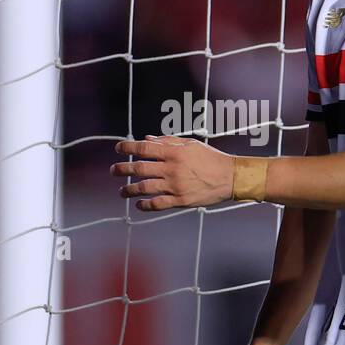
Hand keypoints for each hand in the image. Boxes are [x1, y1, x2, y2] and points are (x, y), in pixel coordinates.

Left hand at [110, 134, 235, 210]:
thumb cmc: (210, 158)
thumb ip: (167, 141)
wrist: (229, 177)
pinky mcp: (180, 200)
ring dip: (129, 189)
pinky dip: (145, 205)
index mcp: (174, 152)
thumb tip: (147, 139)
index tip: (118, 149)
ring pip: (144, 187)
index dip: (127, 147)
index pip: (144, 148)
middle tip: (114, 170)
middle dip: (123, 169)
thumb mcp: (190, 144)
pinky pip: (157, 204)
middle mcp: (172, 168)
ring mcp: (175, 186)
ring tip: (122, 191)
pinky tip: (138, 204)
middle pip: (140, 168)